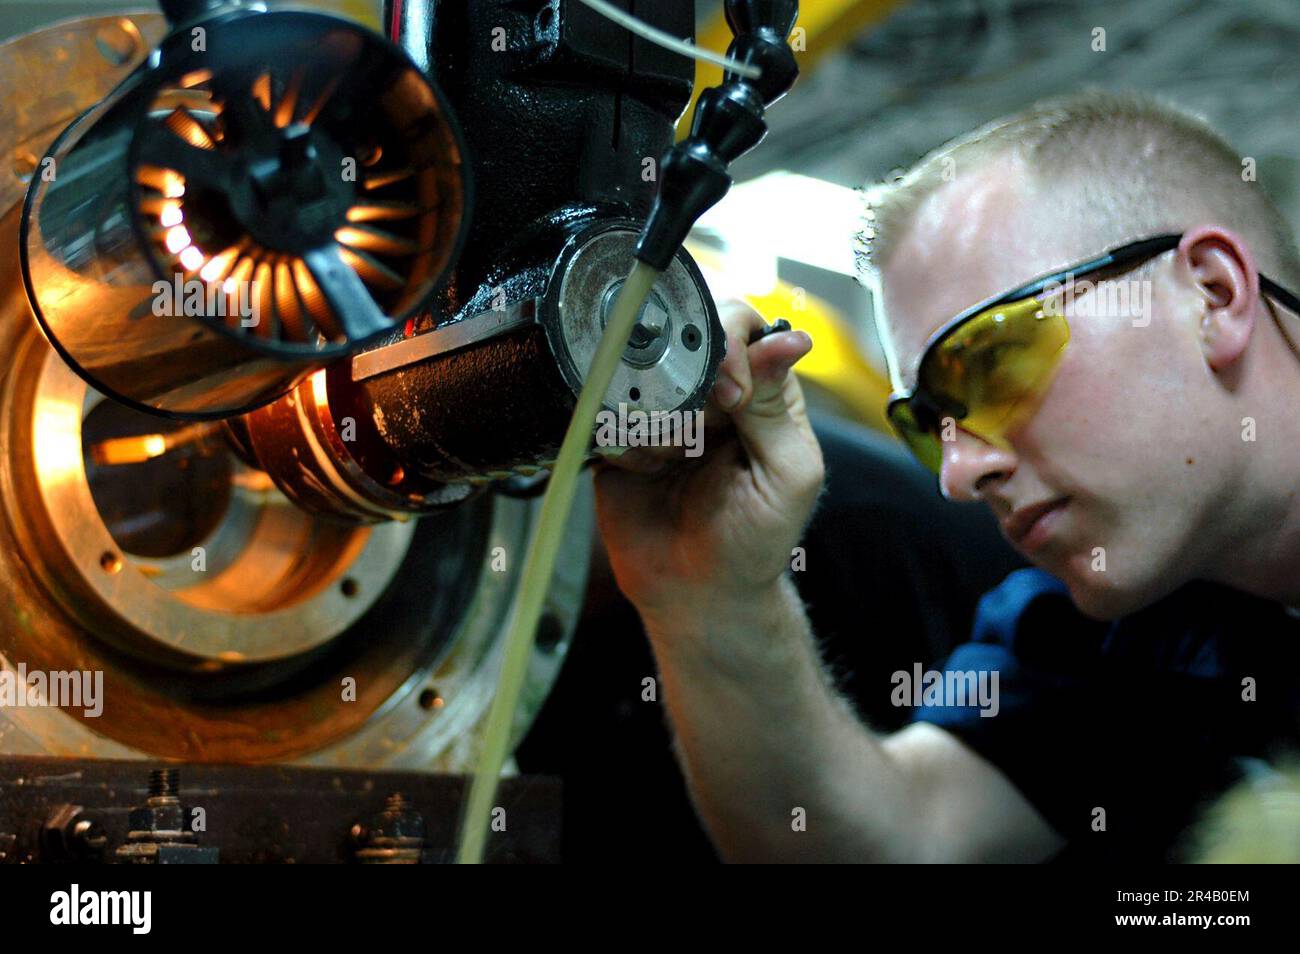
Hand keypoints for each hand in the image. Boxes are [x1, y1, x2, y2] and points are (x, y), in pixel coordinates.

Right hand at [593, 299, 823, 626]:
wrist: (699, 595)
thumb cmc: (757, 538)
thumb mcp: (789, 472)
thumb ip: (778, 406)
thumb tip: (792, 338)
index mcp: (758, 387)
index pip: (741, 324)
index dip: (730, 341)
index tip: (730, 392)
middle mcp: (706, 389)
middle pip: (684, 332)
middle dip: (686, 374)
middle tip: (696, 428)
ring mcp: (658, 410)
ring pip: (640, 369)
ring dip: (657, 415)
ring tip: (674, 462)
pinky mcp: (617, 438)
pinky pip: (606, 412)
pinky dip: (627, 441)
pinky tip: (647, 474)